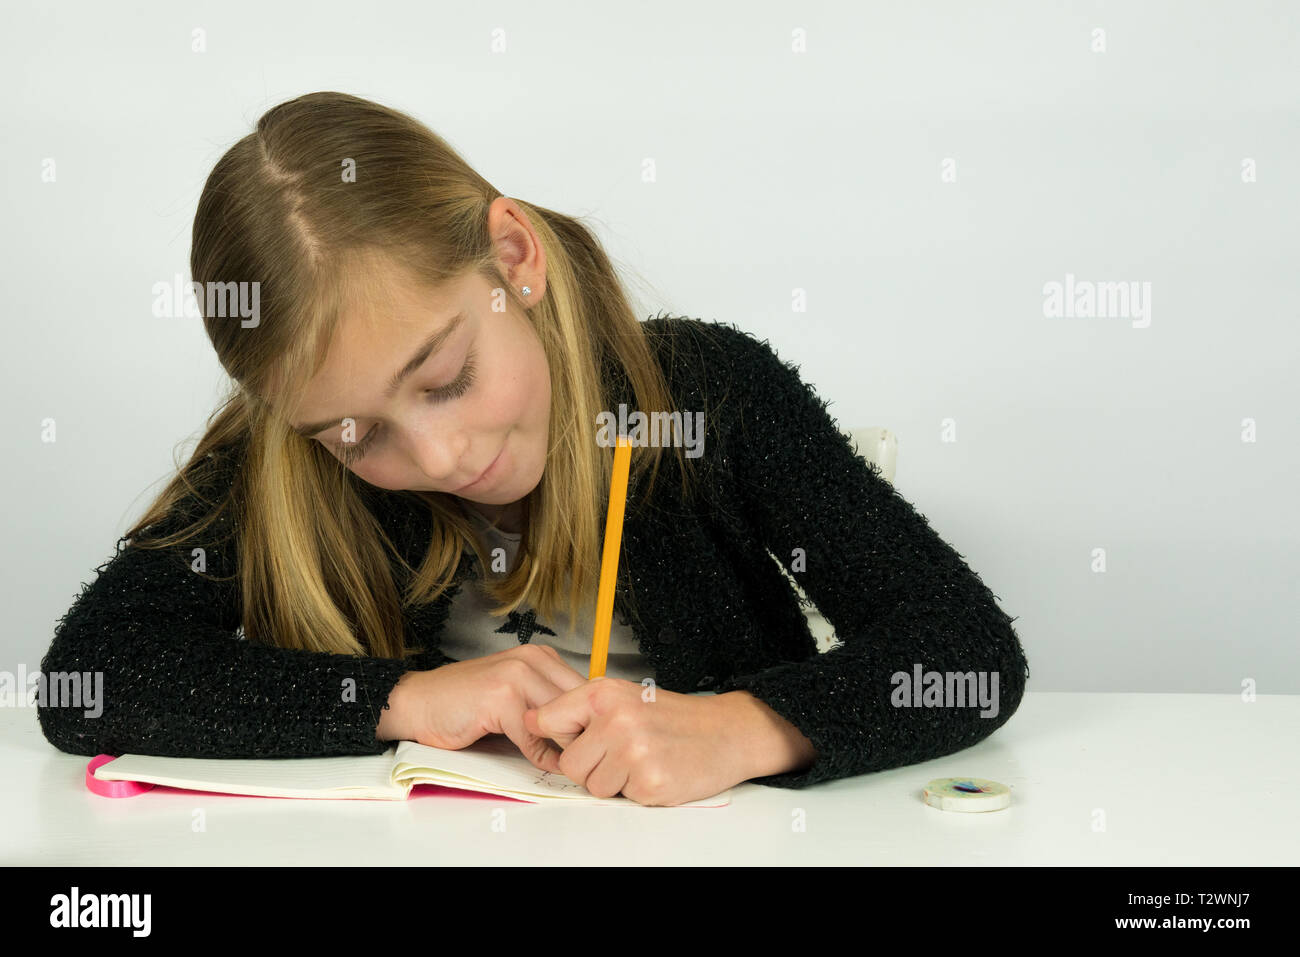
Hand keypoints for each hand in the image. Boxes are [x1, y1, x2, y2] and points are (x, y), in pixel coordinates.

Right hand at [398, 645, 587, 773]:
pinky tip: (546, 765)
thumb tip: (587, 729)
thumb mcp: (516, 693)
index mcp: (540, 656)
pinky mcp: (501, 698)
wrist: (418, 703)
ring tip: (572, 764)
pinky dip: (542, 756)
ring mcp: (516, 676)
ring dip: (566, 746)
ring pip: (560, 718)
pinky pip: (534, 736)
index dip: (593, 717)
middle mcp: (531, 659)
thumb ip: (547, 703)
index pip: (586, 687)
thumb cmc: (465, 702)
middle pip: (579, 701)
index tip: (596, 742)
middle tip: (588, 757)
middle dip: (584, 732)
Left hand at [522, 678, 747, 805]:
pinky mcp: (649, 782)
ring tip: (642, 759)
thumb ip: (580, 708)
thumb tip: (532, 721)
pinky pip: (622, 798)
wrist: (726, 732)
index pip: (548, 719)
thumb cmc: (674, 716)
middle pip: (569, 763)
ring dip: (615, 781)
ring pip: (594, 786)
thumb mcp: (625, 696)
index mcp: (604, 694)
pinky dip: (638, 790)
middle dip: (592, 765)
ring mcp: (633, 753)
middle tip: (623, 750)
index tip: (573, 737)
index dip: (560, 735)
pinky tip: (657, 770)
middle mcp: (616, 720)